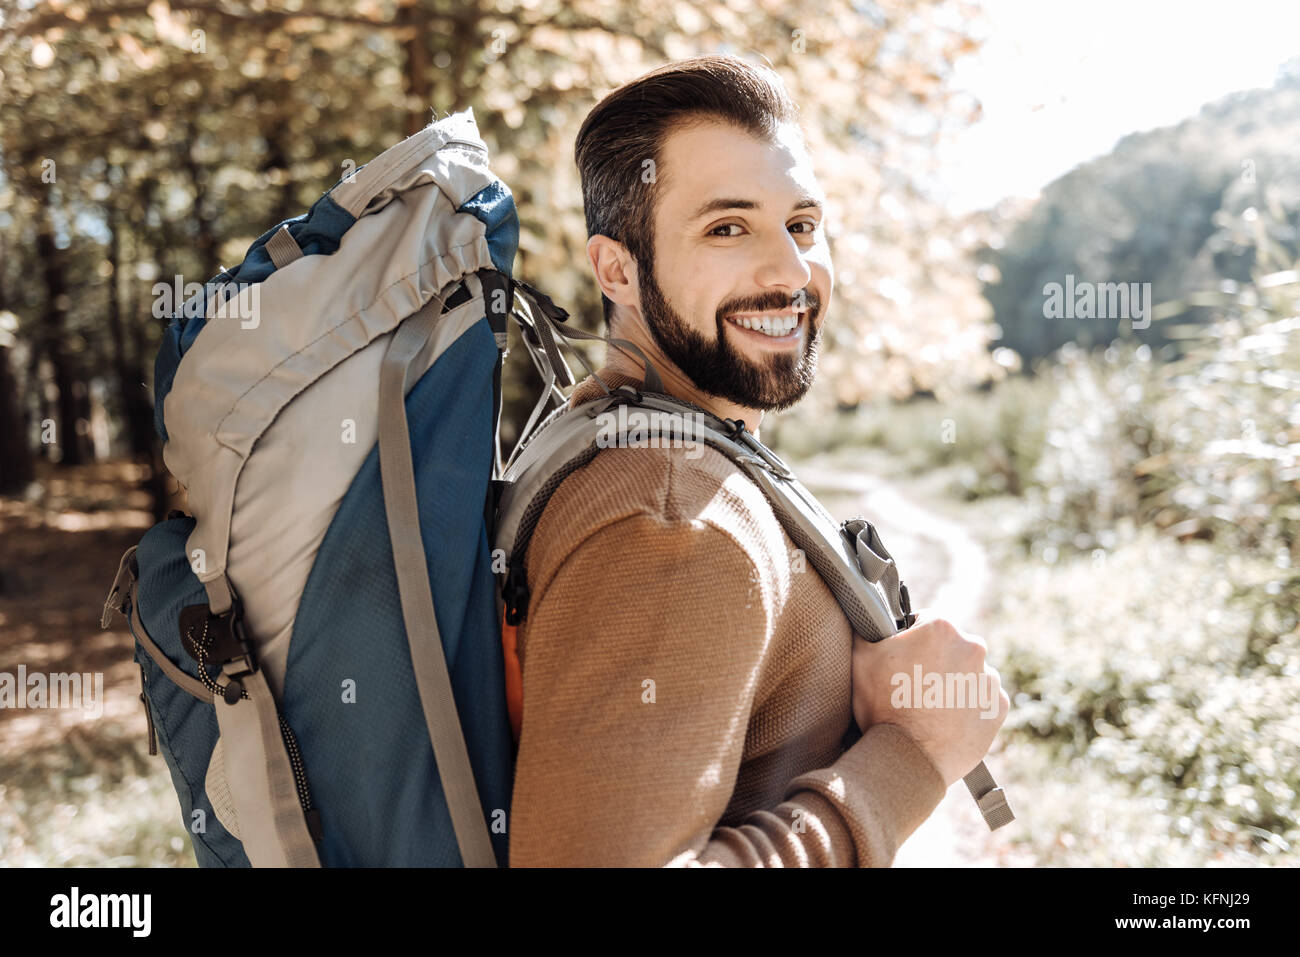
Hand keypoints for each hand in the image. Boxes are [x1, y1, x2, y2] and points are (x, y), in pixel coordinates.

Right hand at [850, 609, 1008, 786]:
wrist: (908, 760)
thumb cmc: (882, 706)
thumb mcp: (861, 657)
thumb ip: (868, 627)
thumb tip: (870, 617)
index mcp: (941, 628)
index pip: (925, 622)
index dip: (909, 641)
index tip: (901, 661)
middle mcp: (973, 647)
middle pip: (950, 647)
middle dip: (934, 661)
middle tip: (913, 687)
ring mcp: (990, 678)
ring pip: (969, 673)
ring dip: (954, 684)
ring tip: (929, 708)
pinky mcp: (999, 707)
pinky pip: (984, 700)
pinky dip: (969, 707)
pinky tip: (947, 720)